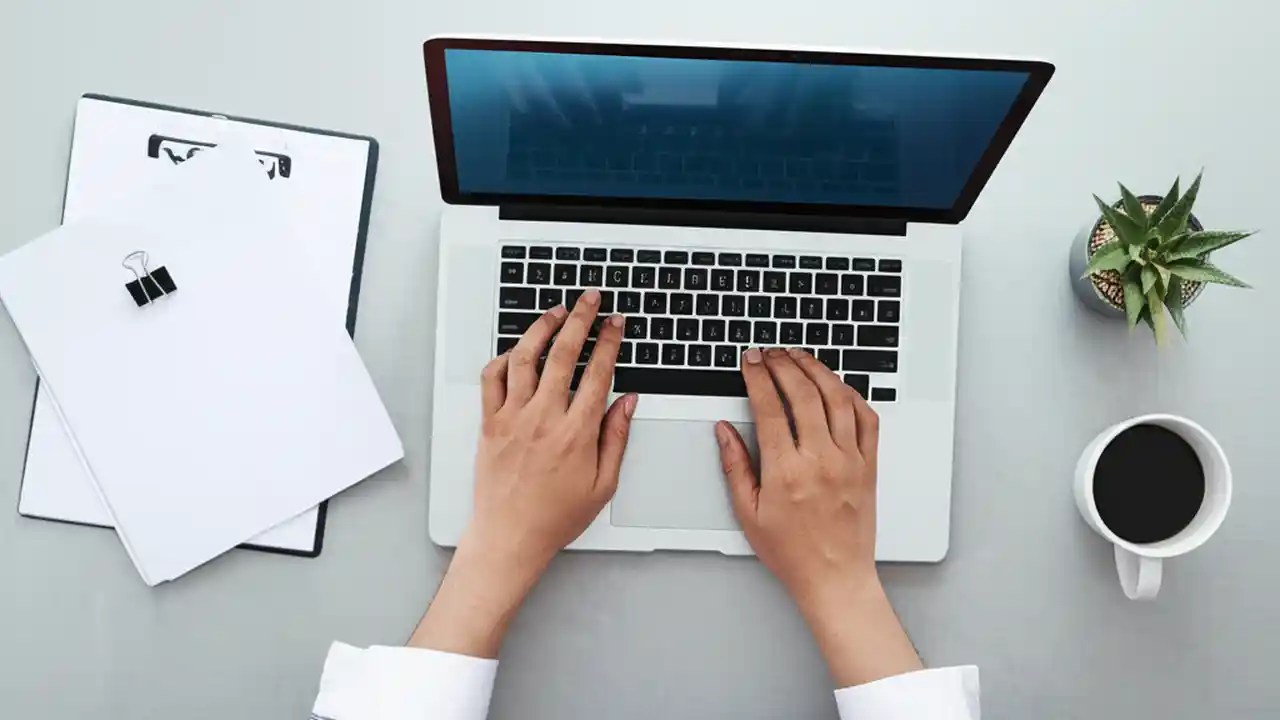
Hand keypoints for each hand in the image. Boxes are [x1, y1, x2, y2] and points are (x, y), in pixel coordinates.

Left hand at [409, 289, 636, 656]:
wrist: (509, 537)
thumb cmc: (555, 517)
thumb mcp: (604, 484)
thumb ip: (617, 437)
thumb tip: (628, 401)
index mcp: (576, 433)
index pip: (598, 373)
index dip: (610, 341)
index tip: (616, 323)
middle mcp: (543, 419)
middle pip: (563, 354)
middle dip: (580, 319)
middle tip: (590, 299)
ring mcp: (512, 418)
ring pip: (526, 358)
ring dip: (542, 328)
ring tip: (557, 312)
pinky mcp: (489, 424)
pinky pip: (492, 379)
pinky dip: (504, 358)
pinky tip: (518, 349)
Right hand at [716, 347, 920, 686]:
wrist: (835, 578)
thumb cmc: (792, 553)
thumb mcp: (748, 512)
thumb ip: (735, 466)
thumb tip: (724, 431)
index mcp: (786, 471)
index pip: (769, 407)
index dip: (757, 376)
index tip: (749, 362)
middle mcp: (821, 460)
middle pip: (803, 393)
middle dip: (783, 364)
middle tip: (770, 353)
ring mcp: (849, 460)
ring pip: (837, 397)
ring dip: (817, 370)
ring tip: (799, 357)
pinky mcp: (868, 465)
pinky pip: (866, 418)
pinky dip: (852, 394)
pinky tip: (836, 385)